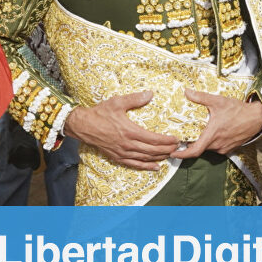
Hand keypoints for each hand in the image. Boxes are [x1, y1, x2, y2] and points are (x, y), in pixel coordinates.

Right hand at [63, 91, 179, 169]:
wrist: (84, 126)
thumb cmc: (100, 113)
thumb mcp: (117, 102)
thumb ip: (135, 99)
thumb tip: (150, 94)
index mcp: (130, 131)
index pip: (154, 139)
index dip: (166, 140)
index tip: (176, 139)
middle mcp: (128, 144)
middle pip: (152, 150)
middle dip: (166, 149)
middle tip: (177, 147)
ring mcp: (123, 152)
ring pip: (145, 158)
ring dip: (159, 157)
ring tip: (170, 155)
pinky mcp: (117, 157)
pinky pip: (134, 164)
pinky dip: (146, 166)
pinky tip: (155, 167)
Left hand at [174, 89, 261, 158]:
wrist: (257, 118)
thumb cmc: (238, 110)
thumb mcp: (218, 101)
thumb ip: (201, 97)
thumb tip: (186, 91)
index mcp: (212, 135)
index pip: (194, 151)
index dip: (182, 154)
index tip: (173, 153)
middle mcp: (217, 145)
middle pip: (200, 148)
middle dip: (191, 144)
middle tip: (182, 137)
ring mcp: (224, 147)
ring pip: (208, 148)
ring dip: (202, 142)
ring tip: (197, 132)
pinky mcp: (230, 148)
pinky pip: (216, 147)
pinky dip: (211, 142)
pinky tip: (211, 132)